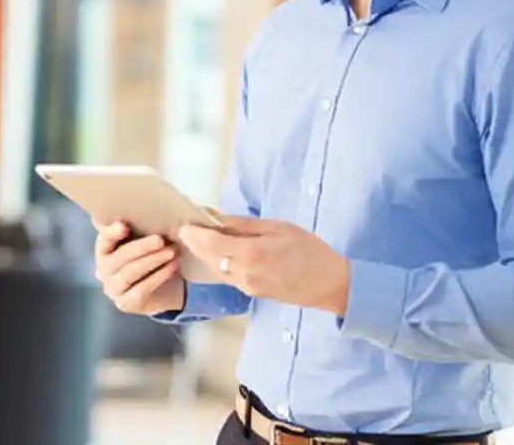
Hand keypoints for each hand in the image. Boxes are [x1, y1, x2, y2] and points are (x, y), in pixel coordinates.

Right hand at [92, 220, 185, 315]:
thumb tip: (127, 204)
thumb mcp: (146, 236)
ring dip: (152, 261)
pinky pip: (141, 289)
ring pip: (129, 273)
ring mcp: (113, 289)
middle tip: (161, 239)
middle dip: (140, 247)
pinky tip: (173, 266)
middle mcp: (103, 270)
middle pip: (119, 257)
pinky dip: (158, 276)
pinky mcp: (126, 303)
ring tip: (172, 251)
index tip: (124, 225)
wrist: (166, 285)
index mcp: (104, 250)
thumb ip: (136, 222)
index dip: (111, 233)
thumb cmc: (152, 253)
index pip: (103, 241)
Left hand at [178, 216, 349, 315]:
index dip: (194, 234)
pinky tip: (216, 254)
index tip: (183, 224)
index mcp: (251, 254)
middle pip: (208, 258)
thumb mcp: (279, 228)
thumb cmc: (310, 251)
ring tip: (196, 239)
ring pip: (216, 270)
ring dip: (203, 256)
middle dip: (194, 244)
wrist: (330, 284)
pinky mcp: (252, 292)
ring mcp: (247, 286)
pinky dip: (217, 264)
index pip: (211, 244)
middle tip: (184, 229)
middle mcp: (244, 273)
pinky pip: (227, 277)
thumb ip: (246, 225)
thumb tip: (219, 219)